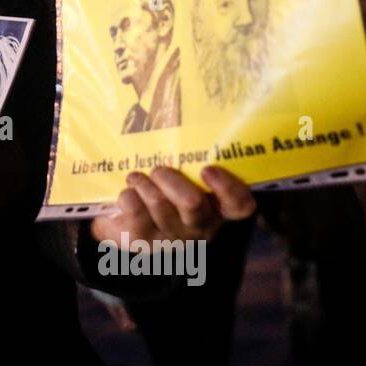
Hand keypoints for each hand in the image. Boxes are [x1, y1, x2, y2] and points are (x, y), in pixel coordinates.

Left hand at [90, 166, 254, 245]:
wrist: (125, 219)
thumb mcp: (181, 177)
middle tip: (158, 170)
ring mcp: (173, 238)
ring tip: (137, 178)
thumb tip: (186, 122)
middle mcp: (200, 227)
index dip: (228, 188)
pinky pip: (135, 211)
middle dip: (170, 179)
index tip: (207, 169)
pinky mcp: (144, 242)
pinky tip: (128, 194)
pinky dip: (128, 196)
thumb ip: (190, 162)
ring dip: (143, 184)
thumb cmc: (161, 190)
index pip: (239, 205)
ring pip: (159, 204)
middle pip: (192, 202)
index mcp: (218, 209)